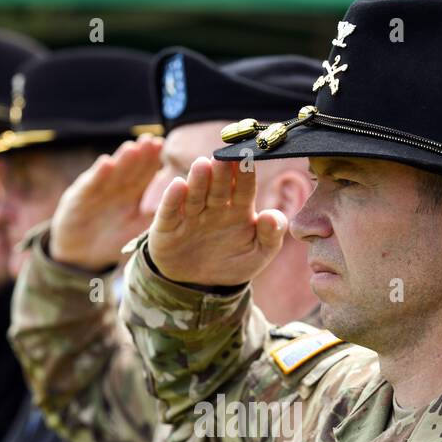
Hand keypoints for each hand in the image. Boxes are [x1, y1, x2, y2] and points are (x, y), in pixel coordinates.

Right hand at [48, 134, 163, 271]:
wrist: (78, 253)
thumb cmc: (110, 239)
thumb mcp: (135, 229)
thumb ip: (152, 217)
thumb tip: (181, 210)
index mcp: (130, 193)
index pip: (144, 174)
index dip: (153, 160)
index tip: (163, 146)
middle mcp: (114, 188)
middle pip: (130, 169)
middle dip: (141, 155)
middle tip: (152, 141)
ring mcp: (96, 191)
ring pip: (113, 174)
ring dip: (122, 161)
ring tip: (133, 148)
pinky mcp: (78, 199)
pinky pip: (91, 186)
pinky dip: (98, 175)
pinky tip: (106, 163)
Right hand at [148, 156, 287, 287]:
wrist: (199, 284)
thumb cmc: (232, 263)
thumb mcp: (258, 255)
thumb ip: (271, 236)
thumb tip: (272, 216)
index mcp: (239, 209)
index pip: (244, 189)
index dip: (245, 175)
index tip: (249, 160)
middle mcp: (215, 207)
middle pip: (219, 187)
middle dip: (221, 173)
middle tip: (223, 157)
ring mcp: (191, 214)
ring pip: (195, 194)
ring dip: (198, 180)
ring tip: (202, 164)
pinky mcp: (168, 225)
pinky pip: (171, 211)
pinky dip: (173, 198)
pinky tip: (178, 185)